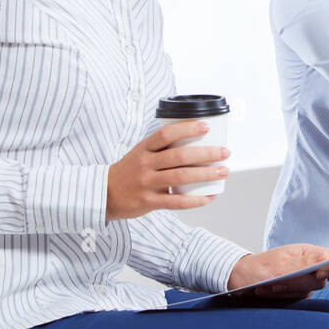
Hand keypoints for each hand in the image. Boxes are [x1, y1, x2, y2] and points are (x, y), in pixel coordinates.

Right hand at [105, 120, 229, 220]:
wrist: (104, 193)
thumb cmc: (130, 170)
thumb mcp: (140, 152)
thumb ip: (162, 148)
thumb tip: (197, 141)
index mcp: (143, 148)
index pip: (166, 134)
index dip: (187, 128)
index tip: (206, 126)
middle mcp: (145, 164)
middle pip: (179, 156)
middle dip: (206, 153)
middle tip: (224, 152)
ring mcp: (146, 183)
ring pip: (181, 177)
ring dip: (206, 174)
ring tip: (223, 172)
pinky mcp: (149, 201)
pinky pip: (176, 202)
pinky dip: (195, 200)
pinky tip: (210, 197)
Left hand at [227, 244, 328, 299]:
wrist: (239, 279)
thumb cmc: (256, 268)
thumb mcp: (281, 265)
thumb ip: (307, 263)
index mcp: (308, 253)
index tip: (317, 274)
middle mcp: (309, 266)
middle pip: (322, 280)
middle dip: (299, 283)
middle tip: (278, 280)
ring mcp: (303, 281)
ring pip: (308, 292)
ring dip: (287, 291)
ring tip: (269, 285)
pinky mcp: (296, 293)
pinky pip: (297, 300)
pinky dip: (281, 297)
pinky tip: (268, 291)